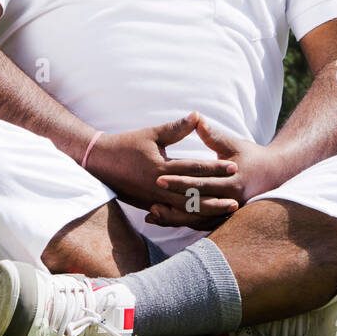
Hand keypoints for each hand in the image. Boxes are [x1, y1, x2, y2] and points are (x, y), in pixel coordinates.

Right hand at [85, 112, 239, 219]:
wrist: (99, 162)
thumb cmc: (126, 145)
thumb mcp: (152, 134)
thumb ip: (176, 128)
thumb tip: (197, 115)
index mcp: (160, 168)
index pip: (193, 169)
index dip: (214, 167)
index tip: (233, 167)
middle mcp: (158, 188)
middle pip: (192, 196)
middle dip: (215, 198)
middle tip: (236, 199)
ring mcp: (153, 200)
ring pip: (184, 210)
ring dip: (206, 211)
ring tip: (225, 211)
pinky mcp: (149, 206)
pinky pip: (173, 216)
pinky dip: (190, 218)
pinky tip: (204, 219)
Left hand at [146, 115, 285, 228]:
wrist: (273, 174)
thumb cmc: (251, 155)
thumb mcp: (233, 144)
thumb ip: (213, 136)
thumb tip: (196, 119)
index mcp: (233, 182)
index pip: (201, 184)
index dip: (179, 182)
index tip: (158, 178)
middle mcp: (231, 201)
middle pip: (197, 206)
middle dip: (173, 204)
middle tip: (149, 201)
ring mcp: (229, 213)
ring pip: (198, 220)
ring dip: (175, 218)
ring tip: (152, 215)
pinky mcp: (225, 218)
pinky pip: (202, 224)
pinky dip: (183, 222)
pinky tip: (164, 220)